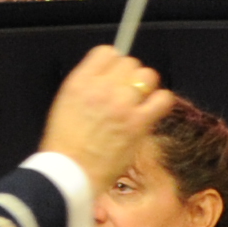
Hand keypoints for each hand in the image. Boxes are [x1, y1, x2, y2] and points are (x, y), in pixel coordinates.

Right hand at [35, 44, 174, 187]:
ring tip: (137, 103)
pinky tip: (150, 112)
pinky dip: (160, 102)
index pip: (107, 52)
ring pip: (147, 76)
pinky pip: (163, 98)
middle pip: (129, 62)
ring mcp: (122, 104)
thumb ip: (87, 86)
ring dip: (145, 87)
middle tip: (124, 95)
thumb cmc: (64, 146)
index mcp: (80, 82)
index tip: (114, 77)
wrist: (69, 174)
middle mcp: (101, 87)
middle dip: (129, 77)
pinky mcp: (138, 122)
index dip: (113, 64)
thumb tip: (109, 79)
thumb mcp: (65, 105)